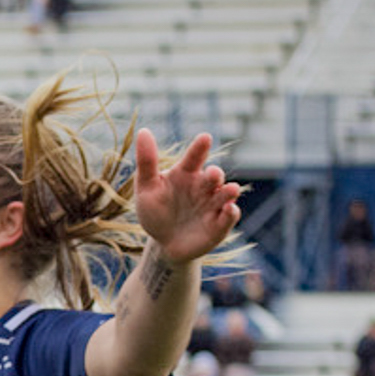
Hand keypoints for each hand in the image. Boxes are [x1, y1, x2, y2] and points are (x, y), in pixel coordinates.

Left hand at [133, 130, 241, 264]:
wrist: (164, 244)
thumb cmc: (155, 211)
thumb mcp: (146, 188)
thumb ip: (147, 162)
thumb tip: (143, 131)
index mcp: (186, 174)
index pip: (194, 157)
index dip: (200, 148)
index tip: (204, 138)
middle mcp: (204, 186)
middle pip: (214, 176)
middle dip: (215, 174)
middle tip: (213, 174)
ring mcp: (214, 205)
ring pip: (226, 194)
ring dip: (229, 191)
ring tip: (231, 190)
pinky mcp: (220, 224)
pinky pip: (229, 217)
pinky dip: (230, 213)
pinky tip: (229, 210)